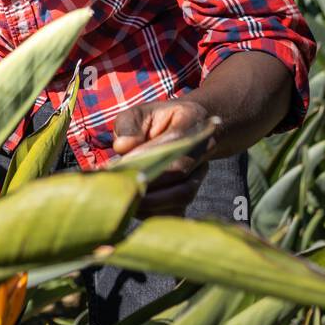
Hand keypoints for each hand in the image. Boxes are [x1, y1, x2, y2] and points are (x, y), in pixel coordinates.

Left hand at [112, 96, 215, 216]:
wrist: (186, 128)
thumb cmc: (156, 120)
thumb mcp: (139, 112)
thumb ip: (129, 124)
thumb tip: (122, 147)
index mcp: (190, 120)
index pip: (175, 140)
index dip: (151, 154)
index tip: (125, 163)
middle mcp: (202, 147)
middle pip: (181, 172)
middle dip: (150, 183)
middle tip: (122, 187)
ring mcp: (201, 171)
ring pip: (183, 194)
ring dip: (152, 202)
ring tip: (126, 199)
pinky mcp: (193, 190)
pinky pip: (179, 208)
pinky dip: (157, 212)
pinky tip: (135, 209)